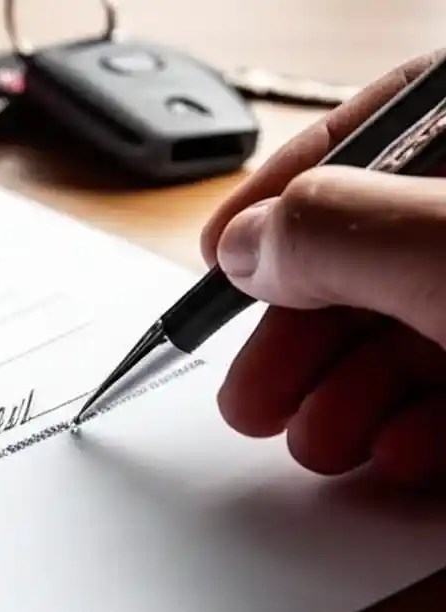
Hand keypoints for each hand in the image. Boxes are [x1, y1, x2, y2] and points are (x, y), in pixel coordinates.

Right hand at [201, 51, 445, 483]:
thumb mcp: (438, 242)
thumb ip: (324, 232)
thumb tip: (246, 245)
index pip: (365, 129)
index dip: (276, 196)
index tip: (218, 258)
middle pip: (375, 253)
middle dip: (300, 336)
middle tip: (252, 394)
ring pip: (415, 329)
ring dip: (347, 396)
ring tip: (316, 441)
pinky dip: (419, 428)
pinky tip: (393, 453)